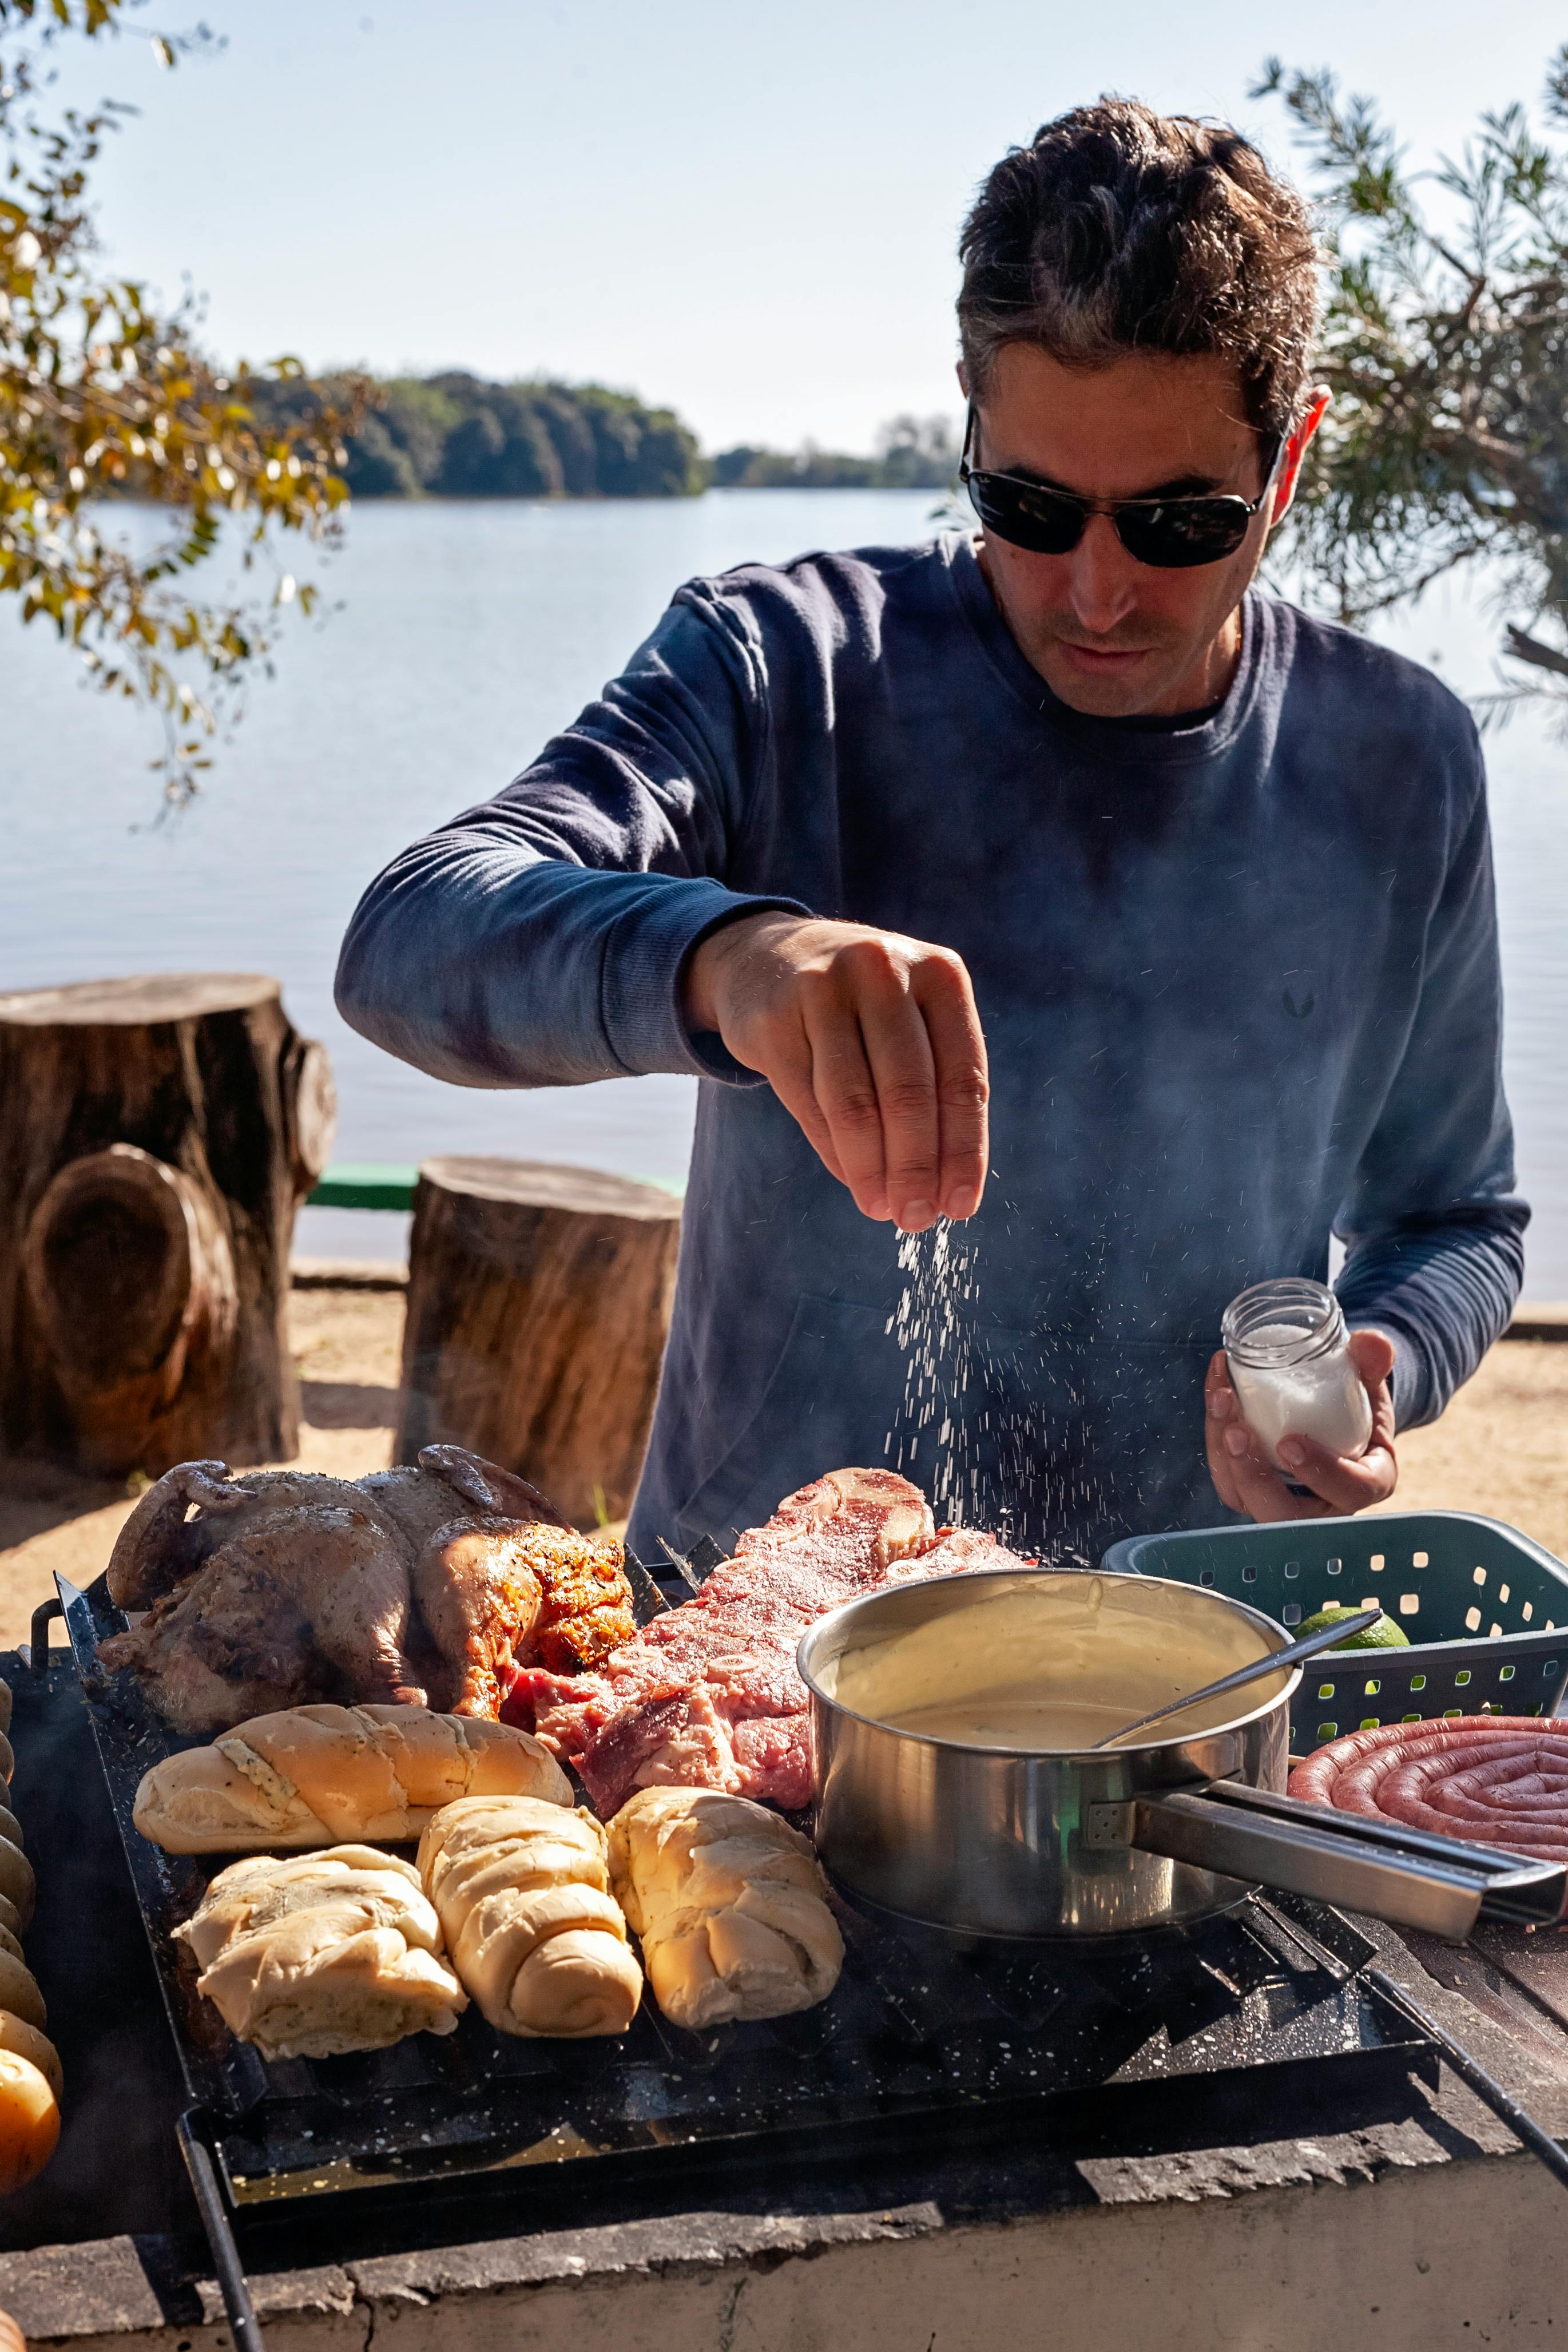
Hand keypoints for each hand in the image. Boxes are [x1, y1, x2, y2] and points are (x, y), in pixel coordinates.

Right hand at [682, 912, 988, 1231]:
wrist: (769, 957)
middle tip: (915, 1221)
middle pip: (908, 1093)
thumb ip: (938, 1083)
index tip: (960, 1207)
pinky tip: (851, 1178)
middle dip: (914, 1169)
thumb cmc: (865, 1005)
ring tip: (881, 1208)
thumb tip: (947, 1192)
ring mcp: (822, 990)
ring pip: (854, 1104)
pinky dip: (833, 1151)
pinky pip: (808, 1103)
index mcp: (940, 974)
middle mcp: (882, 971)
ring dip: (871, 1169)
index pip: (963, 1078)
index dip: (963, 1151)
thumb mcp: (914, 1017)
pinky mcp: (773, 1019)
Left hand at [1205, 1330, 1397, 1522]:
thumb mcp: (1370, 1383)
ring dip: (1224, 1455)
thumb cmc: (1357, 1401)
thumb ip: (1371, 1363)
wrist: (1334, 1409)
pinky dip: (1215, 1436)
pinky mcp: (1251, 1489)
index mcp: (1366, 1483)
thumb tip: (1371, 1342)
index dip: (1321, 1473)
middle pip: (1285, 1515)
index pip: (1350, 1491)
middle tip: (1238, 1432)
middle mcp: (1323, 1504)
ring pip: (1244, 1498)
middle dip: (1253, 1476)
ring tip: (1222, 1401)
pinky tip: (1217, 1392)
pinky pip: (1226, 1476)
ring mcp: (1283, 1500)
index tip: (1290, 1443)